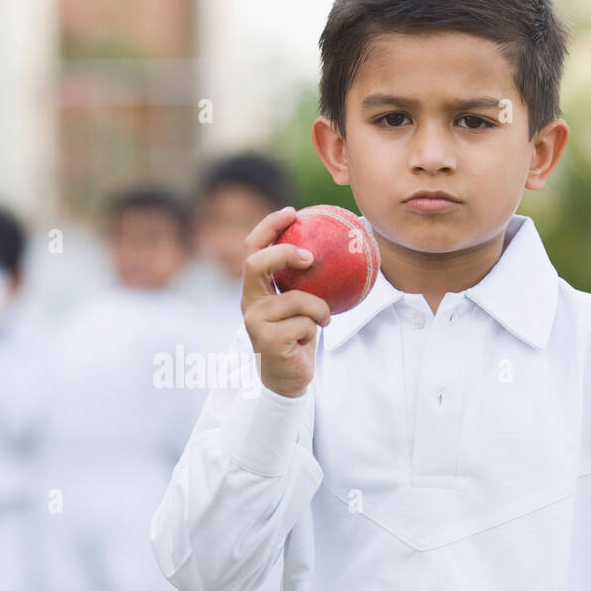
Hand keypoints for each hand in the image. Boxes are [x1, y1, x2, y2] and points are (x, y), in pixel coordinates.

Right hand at [241, 207, 332, 398]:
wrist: (287, 378)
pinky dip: (315, 329)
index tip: (291, 212)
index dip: (268, 227)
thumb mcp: (301, 304)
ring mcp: (255, 321)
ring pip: (297, 299)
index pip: (252, 249)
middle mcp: (248, 302)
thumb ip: (307, 281)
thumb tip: (342, 245)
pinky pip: (305, 323)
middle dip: (285, 254)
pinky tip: (308, 340)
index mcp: (255, 289)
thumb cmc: (298, 336)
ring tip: (321, 319)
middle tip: (311, 258)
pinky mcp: (267, 340)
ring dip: (319, 309)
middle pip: (258, 263)